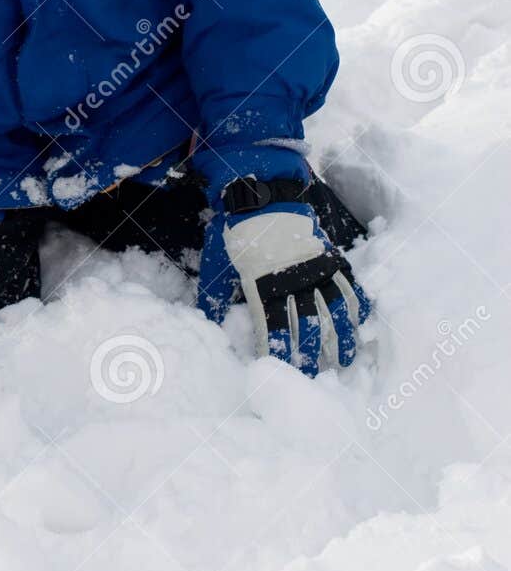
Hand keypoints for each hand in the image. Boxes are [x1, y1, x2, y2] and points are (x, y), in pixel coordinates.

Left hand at [198, 199, 371, 375]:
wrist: (260, 195)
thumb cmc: (237, 233)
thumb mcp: (218, 264)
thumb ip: (218, 298)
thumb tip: (213, 326)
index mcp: (261, 284)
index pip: (271, 328)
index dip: (276, 352)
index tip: (279, 372)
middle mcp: (291, 280)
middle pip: (306, 326)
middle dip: (311, 354)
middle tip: (314, 375)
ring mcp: (314, 268)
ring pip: (332, 311)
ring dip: (339, 339)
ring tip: (342, 362)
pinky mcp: (328, 257)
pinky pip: (347, 286)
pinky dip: (354, 308)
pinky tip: (357, 326)